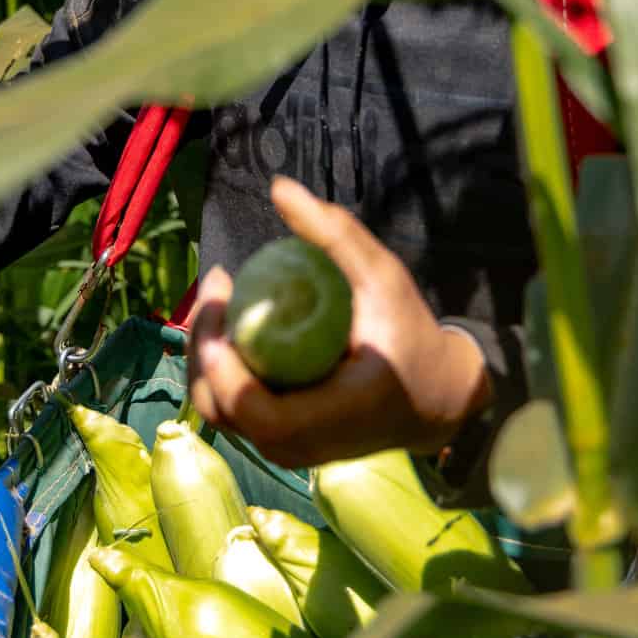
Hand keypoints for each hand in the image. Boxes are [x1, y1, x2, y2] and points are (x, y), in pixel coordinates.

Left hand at [187, 176, 491, 467]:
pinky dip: (222, 369)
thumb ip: (335, 234)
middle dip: (202, 345)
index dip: (219, 360)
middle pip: (219, 407)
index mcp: (331, 415)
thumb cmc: (409, 334)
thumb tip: (279, 187)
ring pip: (219, 412)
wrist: (436, 397)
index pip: (251, 407)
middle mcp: (301, 446)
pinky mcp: (281, 444)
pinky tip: (233, 323)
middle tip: (215, 286)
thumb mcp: (383, 277)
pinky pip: (234, 410)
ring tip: (219, 300)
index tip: (221, 298)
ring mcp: (287, 451)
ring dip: (206, 355)